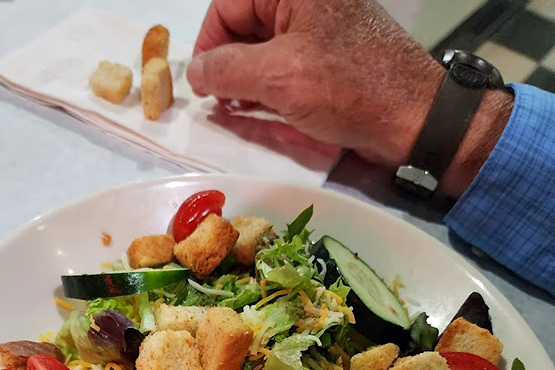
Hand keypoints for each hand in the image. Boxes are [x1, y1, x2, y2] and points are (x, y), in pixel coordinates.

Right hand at [187, 0, 512, 195]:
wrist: (414, 118)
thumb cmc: (350, 89)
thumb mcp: (278, 77)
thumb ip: (226, 70)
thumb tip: (193, 74)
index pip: (228, 3)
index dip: (207, 45)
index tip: (201, 86)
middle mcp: (306, 1)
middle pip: (244, 25)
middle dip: (228, 65)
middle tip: (220, 103)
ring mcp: (320, 27)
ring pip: (263, 48)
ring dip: (247, 81)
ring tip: (241, 110)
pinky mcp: (330, 56)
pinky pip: (286, 64)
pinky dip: (270, 88)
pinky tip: (266, 111)